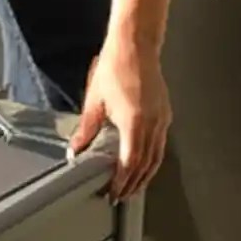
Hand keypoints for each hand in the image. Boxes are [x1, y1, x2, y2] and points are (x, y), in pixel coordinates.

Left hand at [68, 38, 172, 201]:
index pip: (130, 162)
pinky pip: (161, 144)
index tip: (114, 193)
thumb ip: (86, 130)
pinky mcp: (164, 113)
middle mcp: (153, 123)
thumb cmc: (116, 67)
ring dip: (145, 175)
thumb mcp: (94, 102)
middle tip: (122, 196)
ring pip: (157, 157)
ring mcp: (162, 118)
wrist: (135, 45)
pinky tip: (143, 163)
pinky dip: (152, 159)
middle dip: (134, 184)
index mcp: (135, 122)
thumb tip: (75, 150)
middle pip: (146, 164)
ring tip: (133, 187)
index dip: (123, 181)